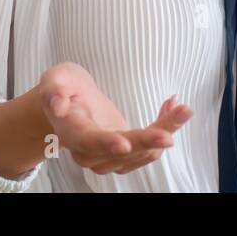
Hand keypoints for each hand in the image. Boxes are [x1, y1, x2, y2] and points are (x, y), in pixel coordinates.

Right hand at [38, 62, 192, 175]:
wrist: (68, 104)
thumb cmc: (63, 88)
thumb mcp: (55, 78)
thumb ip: (54, 88)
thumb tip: (57, 103)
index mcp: (71, 131)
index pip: (88, 142)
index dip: (106, 144)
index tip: (124, 144)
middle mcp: (90, 152)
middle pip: (123, 152)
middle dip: (148, 140)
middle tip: (172, 129)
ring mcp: (108, 157)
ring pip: (142, 153)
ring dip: (165, 131)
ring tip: (182, 108)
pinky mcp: (125, 154)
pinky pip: (149, 149)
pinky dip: (164, 129)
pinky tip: (173, 108)